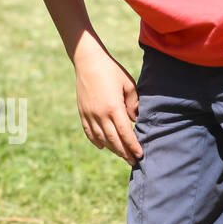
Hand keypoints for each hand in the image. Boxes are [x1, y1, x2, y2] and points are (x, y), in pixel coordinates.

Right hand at [74, 42, 141, 161]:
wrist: (88, 61)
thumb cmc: (112, 71)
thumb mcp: (128, 84)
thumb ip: (133, 104)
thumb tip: (135, 121)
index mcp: (113, 107)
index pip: (125, 133)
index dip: (133, 146)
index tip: (140, 155)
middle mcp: (100, 114)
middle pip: (113, 140)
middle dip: (124, 153)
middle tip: (133, 162)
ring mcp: (89, 114)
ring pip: (101, 138)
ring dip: (112, 149)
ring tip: (121, 155)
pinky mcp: (82, 112)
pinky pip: (89, 132)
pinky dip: (96, 141)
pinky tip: (103, 147)